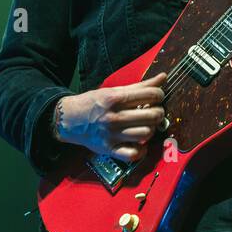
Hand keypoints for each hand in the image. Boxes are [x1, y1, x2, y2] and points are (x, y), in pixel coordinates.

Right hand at [53, 72, 167, 162]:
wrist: (69, 119)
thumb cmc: (94, 103)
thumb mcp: (114, 90)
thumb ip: (140, 86)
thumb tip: (163, 77)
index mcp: (115, 98)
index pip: (151, 95)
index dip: (160, 95)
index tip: (156, 98)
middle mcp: (114, 117)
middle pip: (153, 115)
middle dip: (158, 113)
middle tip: (153, 112)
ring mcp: (112, 135)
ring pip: (146, 134)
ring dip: (151, 130)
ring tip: (146, 126)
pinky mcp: (109, 149)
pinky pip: (133, 154)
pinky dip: (141, 150)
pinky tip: (139, 143)